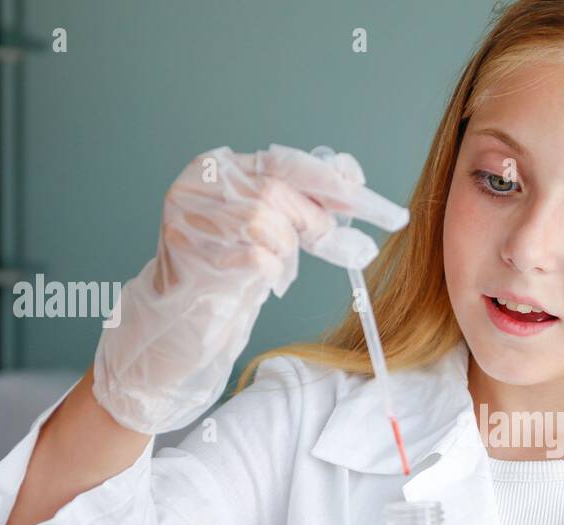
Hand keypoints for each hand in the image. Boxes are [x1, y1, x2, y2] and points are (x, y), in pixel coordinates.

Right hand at [92, 143, 408, 434]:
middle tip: (339, 246)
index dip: (336, 185)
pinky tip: (257, 280)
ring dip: (286, 252)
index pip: (288, 164)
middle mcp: (197, 185)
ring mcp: (188, 217)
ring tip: (273, 267)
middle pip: (277, 192)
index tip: (383, 208)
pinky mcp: (190, 254)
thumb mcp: (269, 228)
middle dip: (314, 223)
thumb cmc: (229, 272)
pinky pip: (257, 259)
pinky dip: (271, 274)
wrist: (180, 322)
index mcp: (217, 168)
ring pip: (268, 224)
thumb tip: (352, 173)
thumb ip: (301, 201)